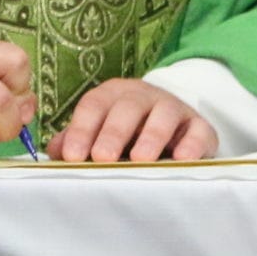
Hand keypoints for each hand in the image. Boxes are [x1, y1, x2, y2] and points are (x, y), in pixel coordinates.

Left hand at [53, 78, 220, 162]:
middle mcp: (144, 97)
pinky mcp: (200, 126)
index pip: (94, 105)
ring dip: (151, 136)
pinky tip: (183, 158)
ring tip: (141, 159)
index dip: (82, 129)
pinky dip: (192, 143)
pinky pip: (199, 131)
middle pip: (128, 107)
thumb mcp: (100, 133)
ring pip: (164, 114)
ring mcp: (174, 109)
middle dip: (113, 132)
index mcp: (113, 96)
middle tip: (103, 158)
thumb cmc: (128, 134)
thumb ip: (76, 141)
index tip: (73, 157)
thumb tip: (56, 152)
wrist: (174, 126)